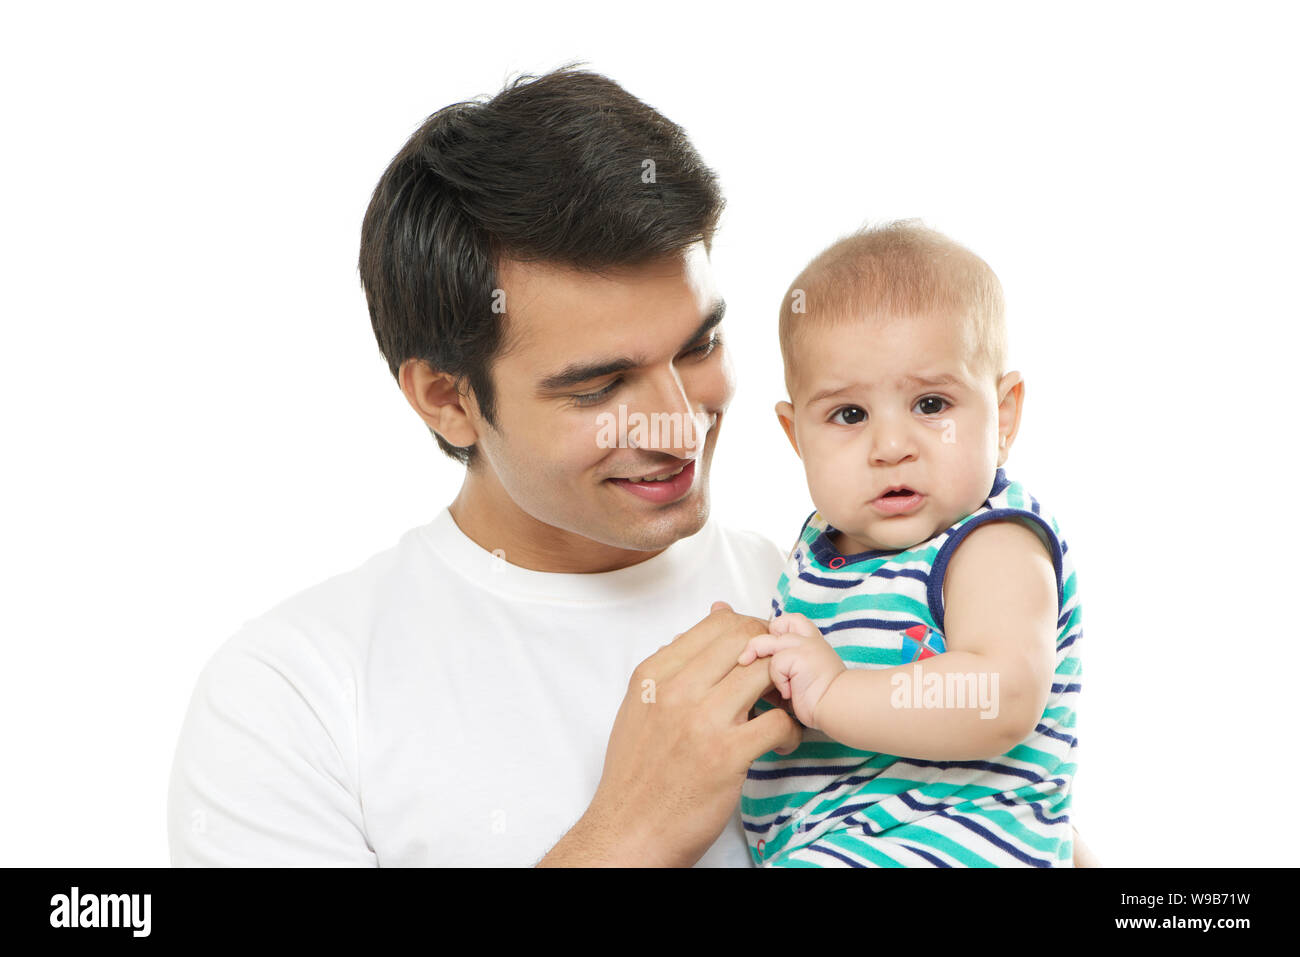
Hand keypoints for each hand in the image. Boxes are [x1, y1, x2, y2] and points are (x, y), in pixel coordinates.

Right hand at [539, 601, 801, 866]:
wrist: (629, 832)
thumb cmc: (637, 774)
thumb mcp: (641, 708)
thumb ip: (672, 667)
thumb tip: (706, 624)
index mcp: (654, 675)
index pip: (717, 624)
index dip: (750, 632)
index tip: (759, 653)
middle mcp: (676, 691)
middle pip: (745, 640)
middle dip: (771, 652)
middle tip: (778, 676)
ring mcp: (702, 722)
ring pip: (765, 673)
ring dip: (784, 688)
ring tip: (783, 707)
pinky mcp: (728, 755)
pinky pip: (779, 721)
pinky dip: (791, 729)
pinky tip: (783, 742)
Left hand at [737, 612, 845, 730]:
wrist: (842, 707)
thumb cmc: (823, 701)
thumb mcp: (799, 680)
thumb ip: (782, 672)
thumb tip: (754, 676)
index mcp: (812, 641)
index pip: (788, 621)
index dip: (773, 631)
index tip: (763, 652)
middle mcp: (808, 639)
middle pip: (774, 625)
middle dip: (756, 643)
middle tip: (745, 659)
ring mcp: (805, 645)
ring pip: (766, 642)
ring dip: (758, 659)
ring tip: (764, 678)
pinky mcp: (800, 656)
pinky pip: (775, 663)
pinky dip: (778, 680)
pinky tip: (788, 694)